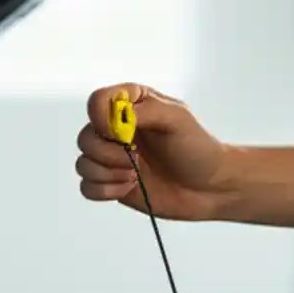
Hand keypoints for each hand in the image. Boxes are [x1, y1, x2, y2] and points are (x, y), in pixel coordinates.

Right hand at [76, 83, 234, 219]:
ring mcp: (113, 158)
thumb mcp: (177, 119)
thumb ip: (145, 110)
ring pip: (83, 163)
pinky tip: (130, 187)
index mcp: (131, 105)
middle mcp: (117, 130)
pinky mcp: (113, 184)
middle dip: (108, 153)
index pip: (96, 102)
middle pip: (86, 137)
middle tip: (136, 158)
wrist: (210, 188)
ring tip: (136, 175)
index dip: (100, 118)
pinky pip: (87, 187)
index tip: (122, 133)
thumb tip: (114, 117)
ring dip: (108, 173)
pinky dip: (105, 190)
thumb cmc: (198, 149)